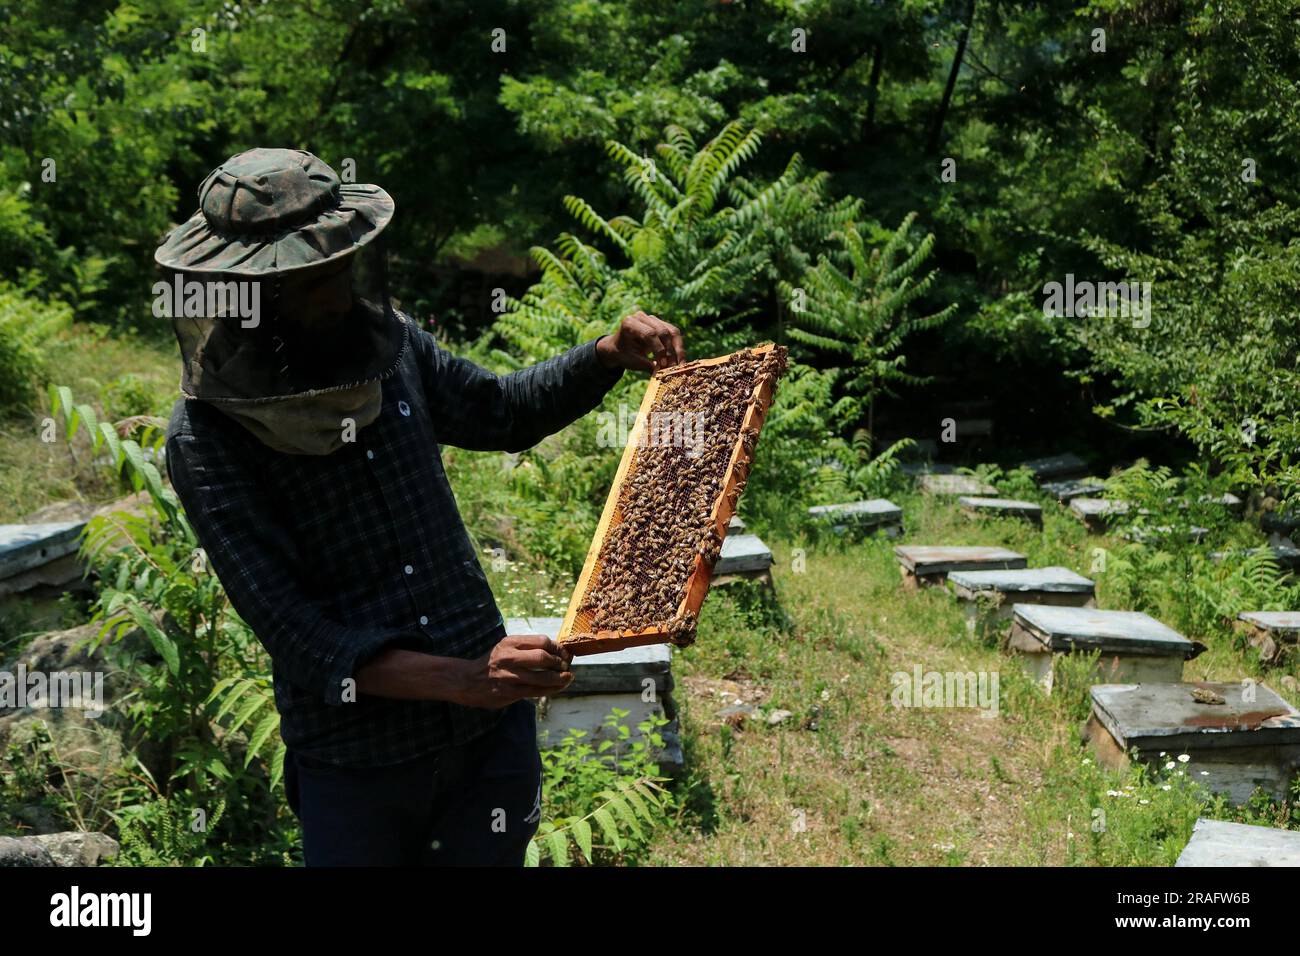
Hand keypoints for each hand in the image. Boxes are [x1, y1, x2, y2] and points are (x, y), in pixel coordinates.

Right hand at [452, 634, 573, 708]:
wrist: (468, 680)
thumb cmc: (493, 662)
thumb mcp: (506, 647)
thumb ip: (526, 647)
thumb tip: (555, 650)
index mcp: (510, 643)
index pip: (542, 641)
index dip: (558, 648)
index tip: (564, 653)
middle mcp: (510, 657)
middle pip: (544, 658)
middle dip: (560, 662)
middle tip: (566, 665)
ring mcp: (510, 676)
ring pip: (543, 677)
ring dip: (560, 678)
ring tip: (568, 677)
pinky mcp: (510, 692)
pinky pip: (537, 691)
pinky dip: (552, 689)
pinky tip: (559, 687)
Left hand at [596, 310, 685, 371]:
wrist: (620, 348)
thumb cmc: (624, 354)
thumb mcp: (632, 361)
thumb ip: (647, 366)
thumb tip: (664, 374)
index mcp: (629, 323)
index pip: (649, 334)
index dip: (659, 349)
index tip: (663, 365)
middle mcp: (641, 317)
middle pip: (662, 332)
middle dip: (669, 351)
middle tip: (672, 368)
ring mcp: (653, 319)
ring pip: (672, 332)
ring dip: (678, 350)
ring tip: (680, 365)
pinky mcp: (662, 323)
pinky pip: (675, 334)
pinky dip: (678, 348)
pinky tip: (680, 360)